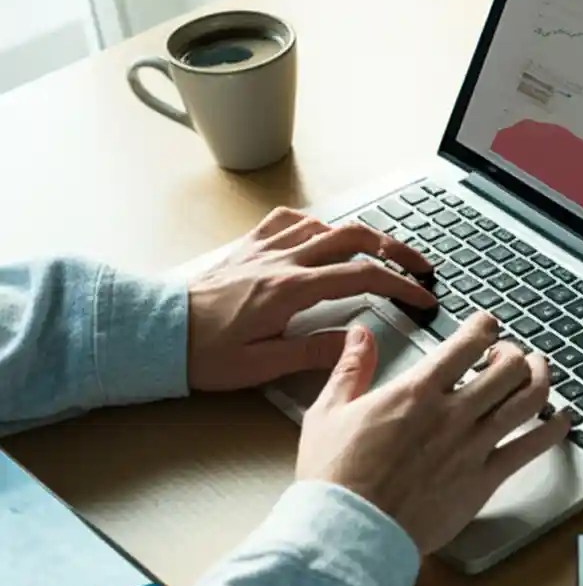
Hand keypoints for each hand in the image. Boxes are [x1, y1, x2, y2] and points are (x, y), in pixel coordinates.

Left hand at [187, 207, 435, 390]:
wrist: (158, 334)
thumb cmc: (204, 354)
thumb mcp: (263, 365)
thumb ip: (314, 351)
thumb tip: (356, 342)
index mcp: (291, 290)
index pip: (362, 277)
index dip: (401, 285)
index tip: (422, 296)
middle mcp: (283, 260)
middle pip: (354, 238)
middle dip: (395, 249)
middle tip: (418, 265)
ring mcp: (265, 248)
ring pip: (326, 226)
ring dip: (361, 236)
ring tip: (380, 252)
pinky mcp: (249, 247)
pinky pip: (289, 221)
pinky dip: (315, 224)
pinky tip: (322, 234)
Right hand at [296, 313, 572, 554]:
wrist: (349, 531)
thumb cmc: (334, 478)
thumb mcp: (329, 412)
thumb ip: (350, 368)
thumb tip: (360, 335)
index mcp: (417, 392)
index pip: (468, 342)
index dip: (486, 326)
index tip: (488, 326)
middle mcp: (452, 413)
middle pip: (508, 366)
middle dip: (515, 353)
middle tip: (512, 354)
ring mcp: (473, 446)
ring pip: (528, 399)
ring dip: (541, 378)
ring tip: (541, 371)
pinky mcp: (484, 480)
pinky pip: (531, 448)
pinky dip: (553, 429)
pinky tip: (561, 419)